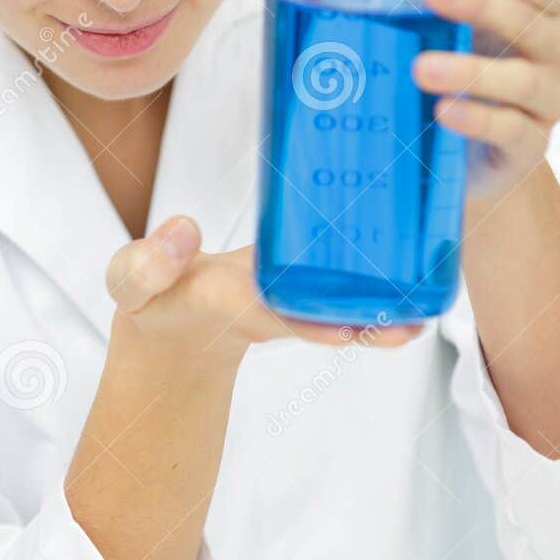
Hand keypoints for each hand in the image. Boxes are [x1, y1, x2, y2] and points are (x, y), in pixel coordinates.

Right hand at [106, 217, 422, 367]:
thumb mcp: (130, 284)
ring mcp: (288, 302)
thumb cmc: (154, 298)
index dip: (307, 320)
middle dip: (365, 325)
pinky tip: (415, 268)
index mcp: (226, 304)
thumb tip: (181, 230)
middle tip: (413, 326)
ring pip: (338, 309)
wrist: (173, 322)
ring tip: (430, 306)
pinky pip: (338, 286)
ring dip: (383, 313)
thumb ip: (146, 265)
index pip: (268, 313)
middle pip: (321, 319)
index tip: (348, 329)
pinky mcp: (300, 287)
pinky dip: (376, 284)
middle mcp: (268, 308)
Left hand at [414, 0, 559, 200]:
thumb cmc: (447, 68)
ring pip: (525, 81)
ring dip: (473, 71)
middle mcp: (550, 53)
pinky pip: (513, 131)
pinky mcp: (530, 148)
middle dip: (484, 5)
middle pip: (532, 24)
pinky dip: (478, 120)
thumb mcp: (412, 22)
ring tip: (422, 69)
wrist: (460, 155)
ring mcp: (546, 102)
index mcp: (534, 12)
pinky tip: (443, 112)